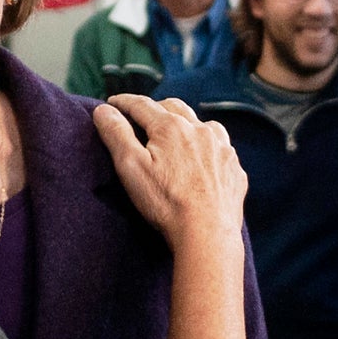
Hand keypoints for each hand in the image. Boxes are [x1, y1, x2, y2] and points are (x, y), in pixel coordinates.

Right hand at [92, 95, 245, 247]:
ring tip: (175, 133)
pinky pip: (220, 147)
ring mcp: (222, 149)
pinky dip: (207, 146)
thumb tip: (103, 110)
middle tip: (140, 116)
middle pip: (174, 107)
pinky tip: (201, 158)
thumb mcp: (131, 167)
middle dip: (155, 108)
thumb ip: (116, 134)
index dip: (124, 102)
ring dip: (186, 123)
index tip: (111, 103)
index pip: (142, 105)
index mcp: (171, 127)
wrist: (207, 235)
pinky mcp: (234, 169)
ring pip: (202, 124)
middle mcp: (200, 130)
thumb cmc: (165, 203)